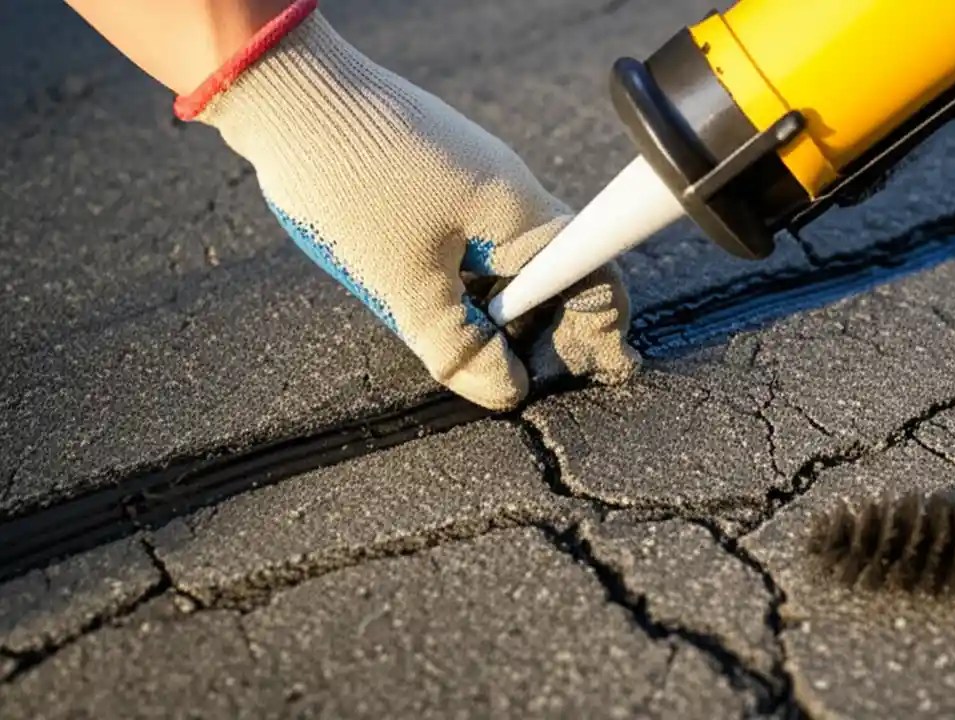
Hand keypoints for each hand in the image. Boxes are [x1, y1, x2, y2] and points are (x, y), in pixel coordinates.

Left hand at [178, 2, 637, 409]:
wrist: (288, 92)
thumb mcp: (405, 283)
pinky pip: (468, 247)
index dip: (597, 334)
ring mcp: (473, 186)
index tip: (589, 376)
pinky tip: (428, 310)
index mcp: (521, 217)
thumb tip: (507, 392)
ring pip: (506, 267)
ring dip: (495, 313)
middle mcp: (510, 197)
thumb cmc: (353, 179)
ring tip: (462, 351)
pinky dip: (462, 286)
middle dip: (541, 333)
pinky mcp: (437, 184)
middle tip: (510, 379)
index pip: (593, 281)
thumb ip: (459, 346)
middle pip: (552, 279)